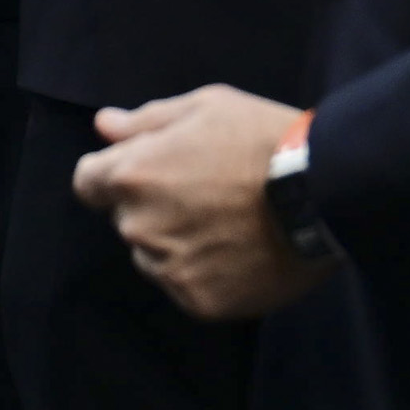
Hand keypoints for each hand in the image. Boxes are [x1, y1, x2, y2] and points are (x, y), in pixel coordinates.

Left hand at [74, 86, 322, 319]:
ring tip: (225, 223)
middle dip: (151, 206)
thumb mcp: (205, 107)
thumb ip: (146, 121)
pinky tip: (237, 250)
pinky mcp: (198, 301)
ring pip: (152, 256)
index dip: (112, 174)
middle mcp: (139, 227)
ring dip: (174, 242)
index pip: (87, 182)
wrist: (323, 193)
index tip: (148, 171)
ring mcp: (169, 269)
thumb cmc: (261, 138)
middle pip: (124, 219)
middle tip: (203, 192)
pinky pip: (183, 285)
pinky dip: (202, 272)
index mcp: (133, 175)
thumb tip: (103, 125)